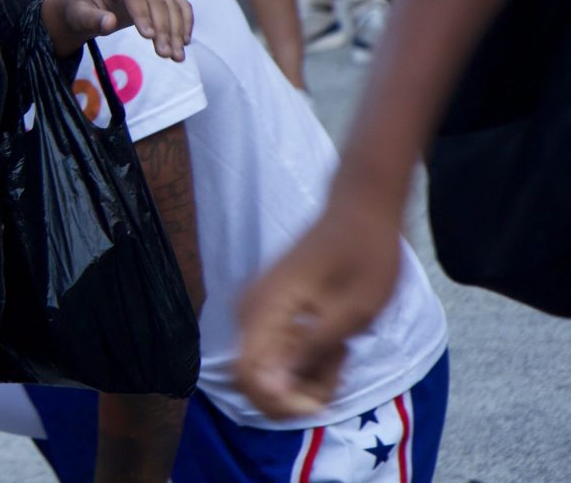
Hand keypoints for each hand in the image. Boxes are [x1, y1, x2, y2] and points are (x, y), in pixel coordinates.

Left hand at [41, 0, 193, 59]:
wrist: (90, 5)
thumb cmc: (82, 10)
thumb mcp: (78, 16)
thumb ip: (91, 19)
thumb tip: (109, 22)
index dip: (143, 15)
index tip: (149, 38)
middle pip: (156, 0)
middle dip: (164, 29)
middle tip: (165, 54)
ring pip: (172, 4)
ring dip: (178, 31)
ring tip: (176, 56)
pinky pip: (180, 5)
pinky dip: (185, 22)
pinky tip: (184, 42)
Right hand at [235, 196, 403, 418]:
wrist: (362, 211)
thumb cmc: (364, 255)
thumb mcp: (350, 312)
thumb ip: (309, 351)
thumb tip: (272, 389)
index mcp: (265, 310)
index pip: (248, 377)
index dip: (282, 403)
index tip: (323, 396)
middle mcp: (250, 311)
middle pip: (257, 378)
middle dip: (298, 390)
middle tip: (340, 367)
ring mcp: (257, 310)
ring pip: (269, 368)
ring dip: (307, 375)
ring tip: (342, 350)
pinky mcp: (268, 310)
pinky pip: (276, 351)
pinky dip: (306, 358)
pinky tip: (333, 341)